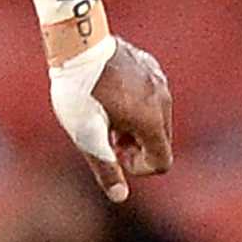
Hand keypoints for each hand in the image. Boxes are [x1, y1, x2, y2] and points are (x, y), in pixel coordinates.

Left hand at [72, 36, 172, 202]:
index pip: (162, 162)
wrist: (77, 44)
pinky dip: (137, 105)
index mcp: (152, 120)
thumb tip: (119, 197)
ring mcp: (159, 80)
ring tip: (105, 115)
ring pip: (157, 118)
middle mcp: (163, 99)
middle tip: (106, 134)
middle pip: (161, 141)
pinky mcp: (151, 66)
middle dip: (137, 147)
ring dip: (136, 126)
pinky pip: (152, 96)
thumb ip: (105, 167)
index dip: (138, 167)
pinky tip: (111, 95)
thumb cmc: (80, 92)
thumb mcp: (87, 136)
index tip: (113, 153)